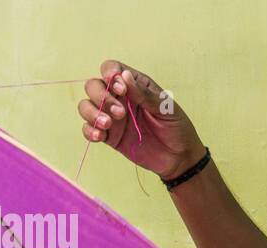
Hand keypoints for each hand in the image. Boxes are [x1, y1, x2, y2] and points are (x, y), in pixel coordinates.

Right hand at [78, 60, 204, 178]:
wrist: (179, 158)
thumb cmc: (177, 128)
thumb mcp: (165, 108)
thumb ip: (144, 94)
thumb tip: (124, 75)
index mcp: (134, 85)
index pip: (111, 69)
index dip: (110, 74)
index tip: (121, 90)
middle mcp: (119, 98)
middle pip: (93, 86)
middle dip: (100, 96)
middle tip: (120, 113)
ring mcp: (112, 117)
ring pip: (86, 106)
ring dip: (92, 112)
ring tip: (108, 124)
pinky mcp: (109, 136)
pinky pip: (89, 128)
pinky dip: (89, 130)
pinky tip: (100, 136)